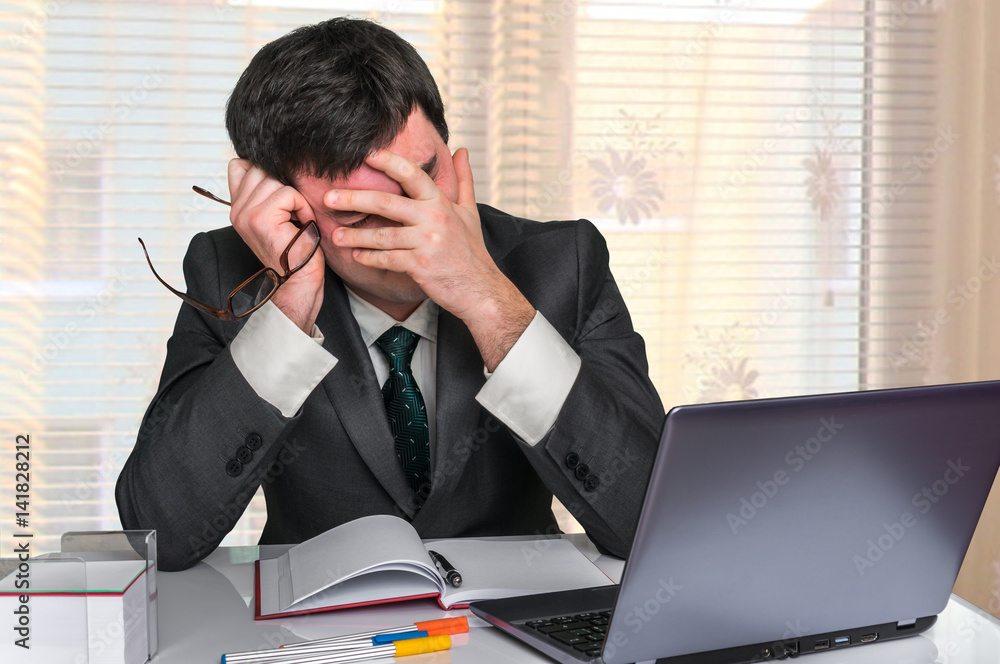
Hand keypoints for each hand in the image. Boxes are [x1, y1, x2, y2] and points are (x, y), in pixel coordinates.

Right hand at [228, 159, 324, 332]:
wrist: (298, 281)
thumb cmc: (296, 249)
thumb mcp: (277, 215)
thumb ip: (265, 191)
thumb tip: (272, 162)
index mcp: (236, 207)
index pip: (240, 166)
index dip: (264, 172)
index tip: (280, 197)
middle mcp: (236, 210)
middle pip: (261, 169)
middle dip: (283, 187)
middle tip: (292, 213)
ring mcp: (245, 214)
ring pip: (275, 180)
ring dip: (295, 199)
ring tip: (297, 220)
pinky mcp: (260, 219)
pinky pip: (288, 194)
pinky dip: (302, 207)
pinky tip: (302, 223)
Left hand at [327, 148, 534, 368]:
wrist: (481, 288)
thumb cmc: (472, 250)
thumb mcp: (470, 211)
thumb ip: (463, 179)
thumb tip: (461, 151)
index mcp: (441, 202)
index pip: (411, 174)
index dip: (388, 162)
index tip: (366, 156)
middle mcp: (433, 218)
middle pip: (386, 203)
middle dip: (354, 198)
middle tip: (329, 198)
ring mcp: (427, 242)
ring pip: (382, 235)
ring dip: (355, 236)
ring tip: (336, 236)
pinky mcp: (420, 265)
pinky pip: (387, 259)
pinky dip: (370, 259)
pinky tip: (357, 257)